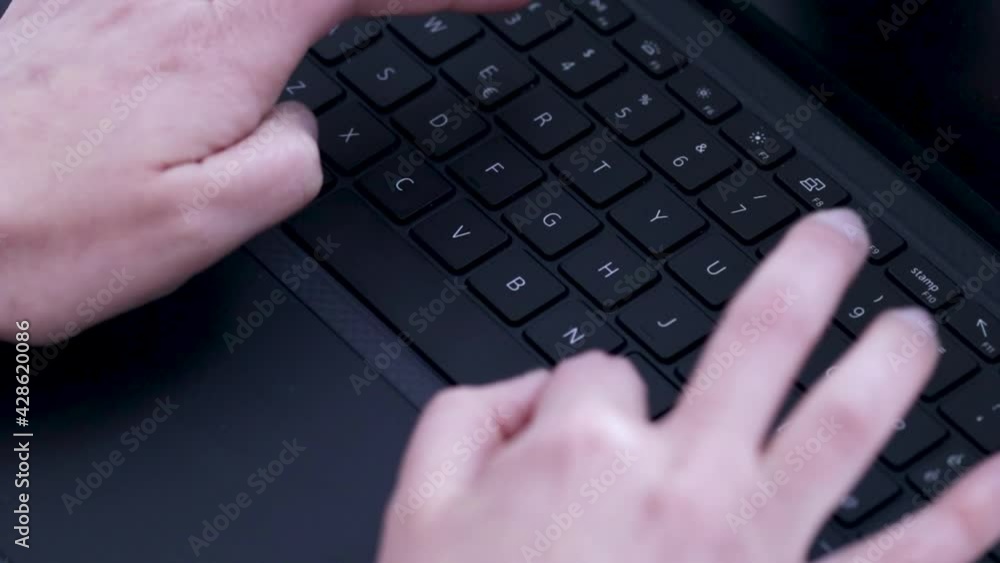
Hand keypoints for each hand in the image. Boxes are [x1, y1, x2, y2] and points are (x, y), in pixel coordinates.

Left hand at [0, 0, 522, 340]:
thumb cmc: (35, 236)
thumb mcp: (202, 226)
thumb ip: (290, 164)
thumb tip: (300, 128)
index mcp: (219, 42)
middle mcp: (170, 0)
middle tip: (455, 3)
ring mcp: (124, 0)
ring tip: (387, 11)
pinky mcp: (88, 17)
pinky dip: (270, 6)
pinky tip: (272, 29)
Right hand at [377, 210, 999, 562]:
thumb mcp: (415, 511)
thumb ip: (462, 419)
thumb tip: (526, 387)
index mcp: (584, 449)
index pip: (598, 368)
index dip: (578, 390)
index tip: (565, 427)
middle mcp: (682, 478)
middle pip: (759, 339)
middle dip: (806, 274)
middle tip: (837, 237)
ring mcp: (755, 542)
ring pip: (844, 425)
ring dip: (888, 365)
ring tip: (914, 329)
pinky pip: (908, 561)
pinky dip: (972, 517)